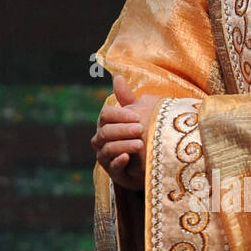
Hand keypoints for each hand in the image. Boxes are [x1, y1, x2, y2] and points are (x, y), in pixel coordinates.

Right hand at [90, 75, 158, 190]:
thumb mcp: (137, 116)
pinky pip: (112, 167)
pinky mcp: (114, 173)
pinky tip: (128, 158)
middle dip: (123, 130)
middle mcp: (101, 140)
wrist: (149, 162)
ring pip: (108, 148)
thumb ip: (127, 98)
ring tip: (140, 144)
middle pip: (105, 132)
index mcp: (106, 124)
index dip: (119, 115)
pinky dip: (119, 161)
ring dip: (123, 145)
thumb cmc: (141, 135)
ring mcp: (105, 157)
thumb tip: (118, 77)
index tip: (137, 115)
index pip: (106, 115)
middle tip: (141, 129)